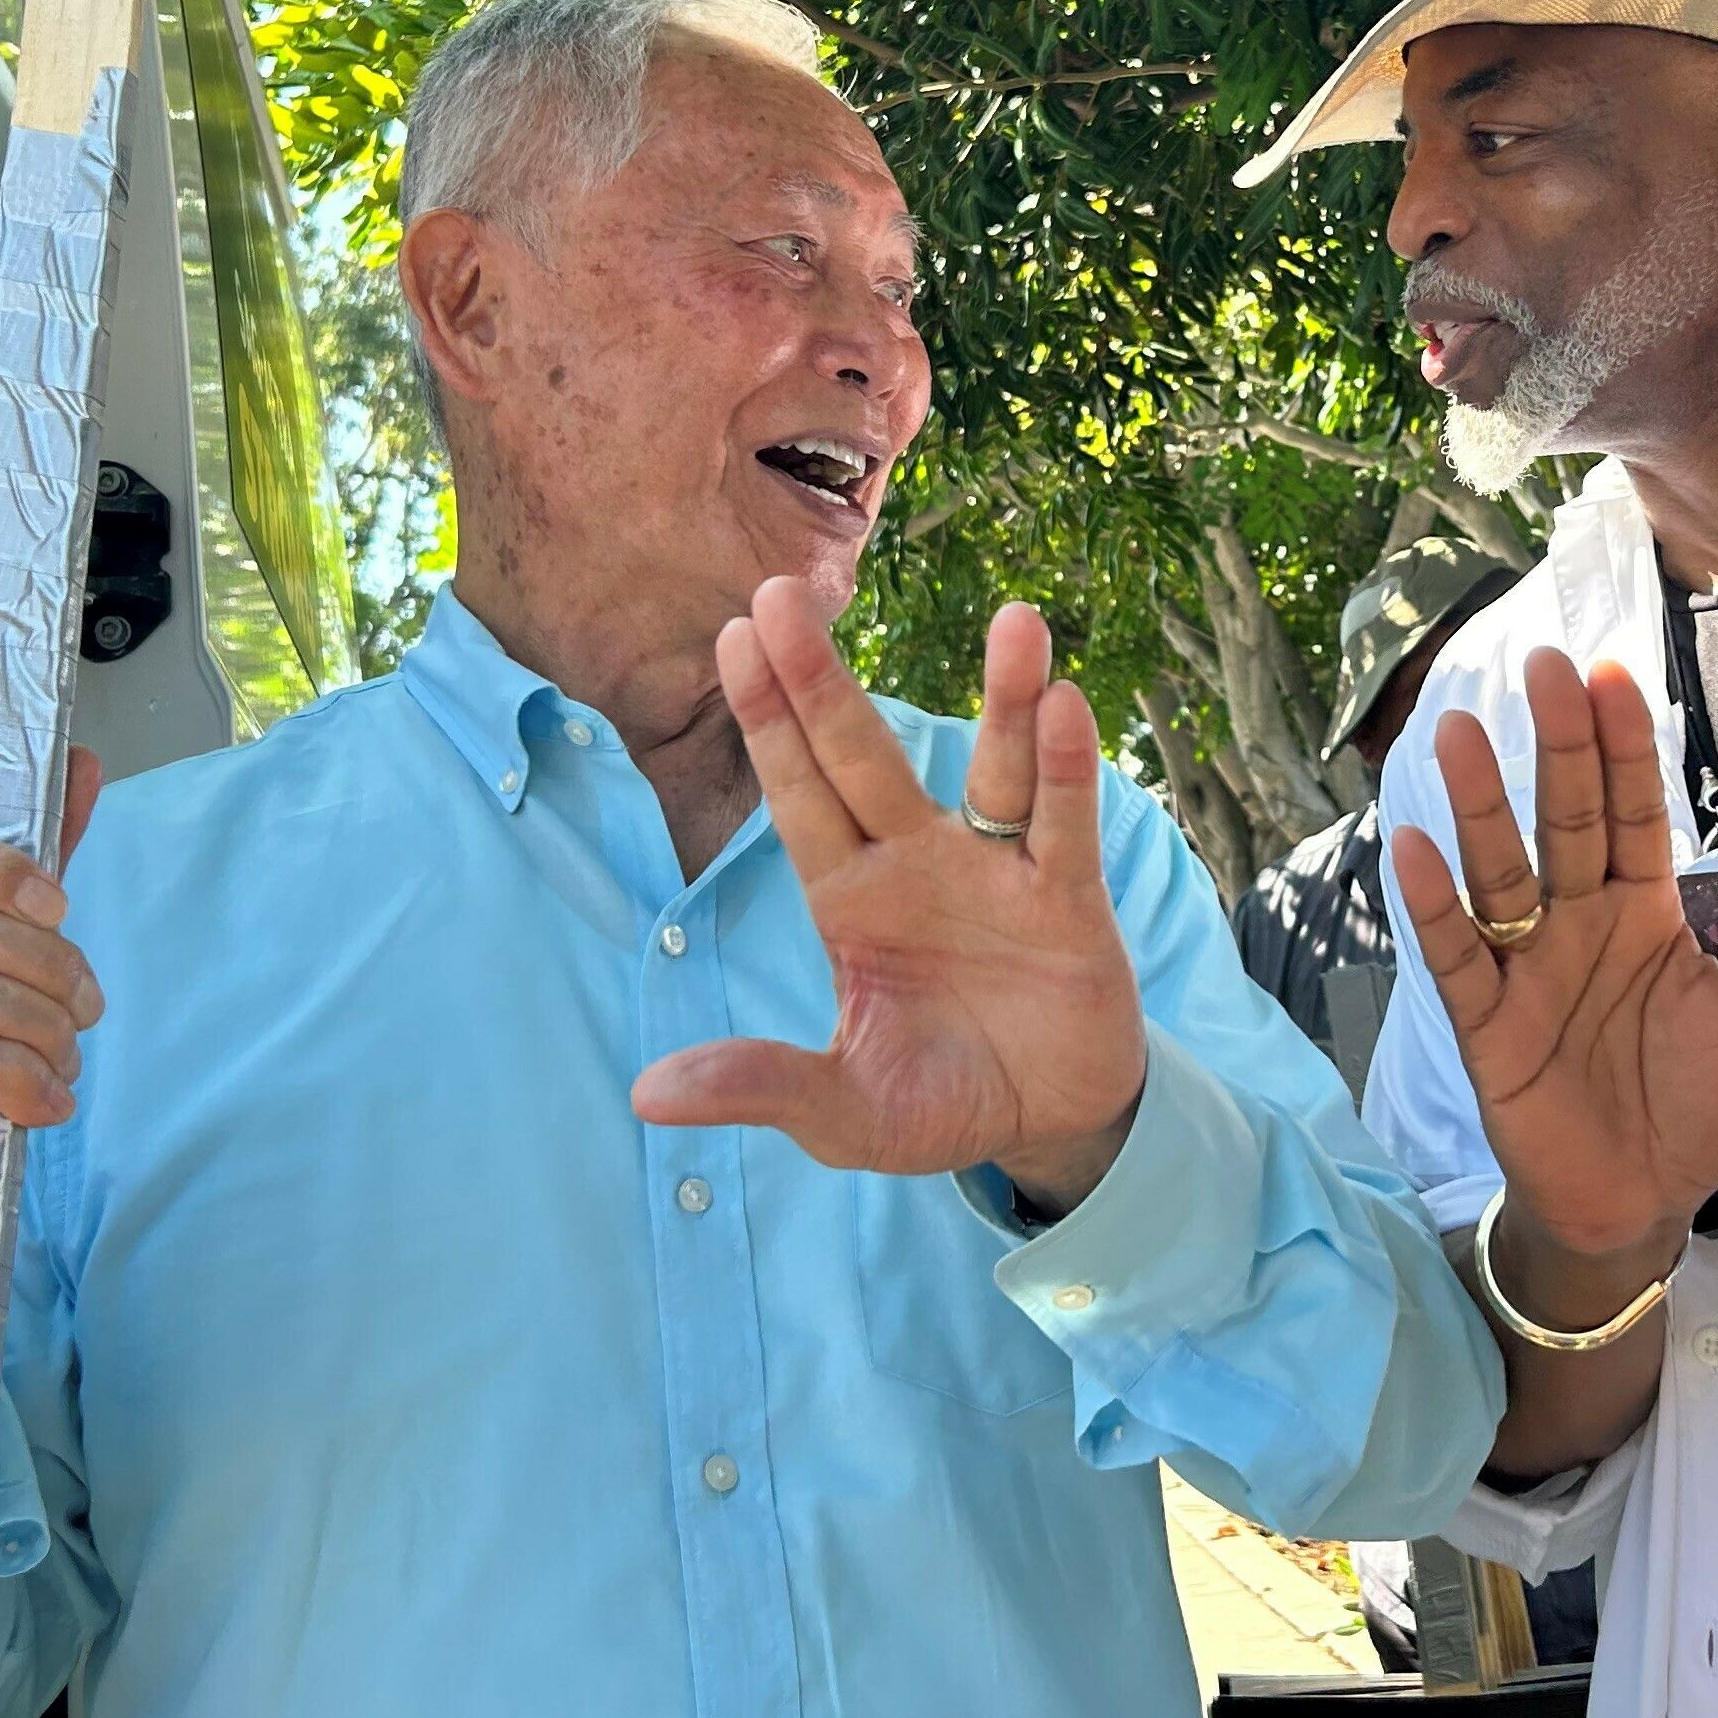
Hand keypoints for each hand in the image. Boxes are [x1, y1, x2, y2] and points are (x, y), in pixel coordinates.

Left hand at [631, 579, 1146, 1211]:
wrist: (1049, 1124)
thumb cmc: (937, 1101)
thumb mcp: (844, 1111)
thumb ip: (762, 1085)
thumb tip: (648, 1096)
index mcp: (850, 901)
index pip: (798, 796)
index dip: (768, 721)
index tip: (733, 637)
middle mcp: (917, 864)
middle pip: (863, 759)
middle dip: (821, 683)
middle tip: (780, 593)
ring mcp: (996, 872)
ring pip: (995, 767)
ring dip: (1004, 696)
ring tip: (1014, 618)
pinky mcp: (1069, 900)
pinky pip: (1063, 823)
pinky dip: (1065, 769)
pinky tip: (1065, 704)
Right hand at [1390, 648, 1717, 1280]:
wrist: (1640, 1206)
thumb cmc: (1700, 1110)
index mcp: (1647, 912)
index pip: (1633, 810)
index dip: (1622, 746)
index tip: (1609, 673)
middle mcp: (1580, 922)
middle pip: (1564, 818)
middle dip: (1556, 745)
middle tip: (1543, 664)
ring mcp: (1527, 967)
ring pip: (1500, 870)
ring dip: (1480, 804)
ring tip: (1461, 732)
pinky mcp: (1487, 1024)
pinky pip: (1455, 956)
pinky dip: (1432, 905)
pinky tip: (1414, 847)